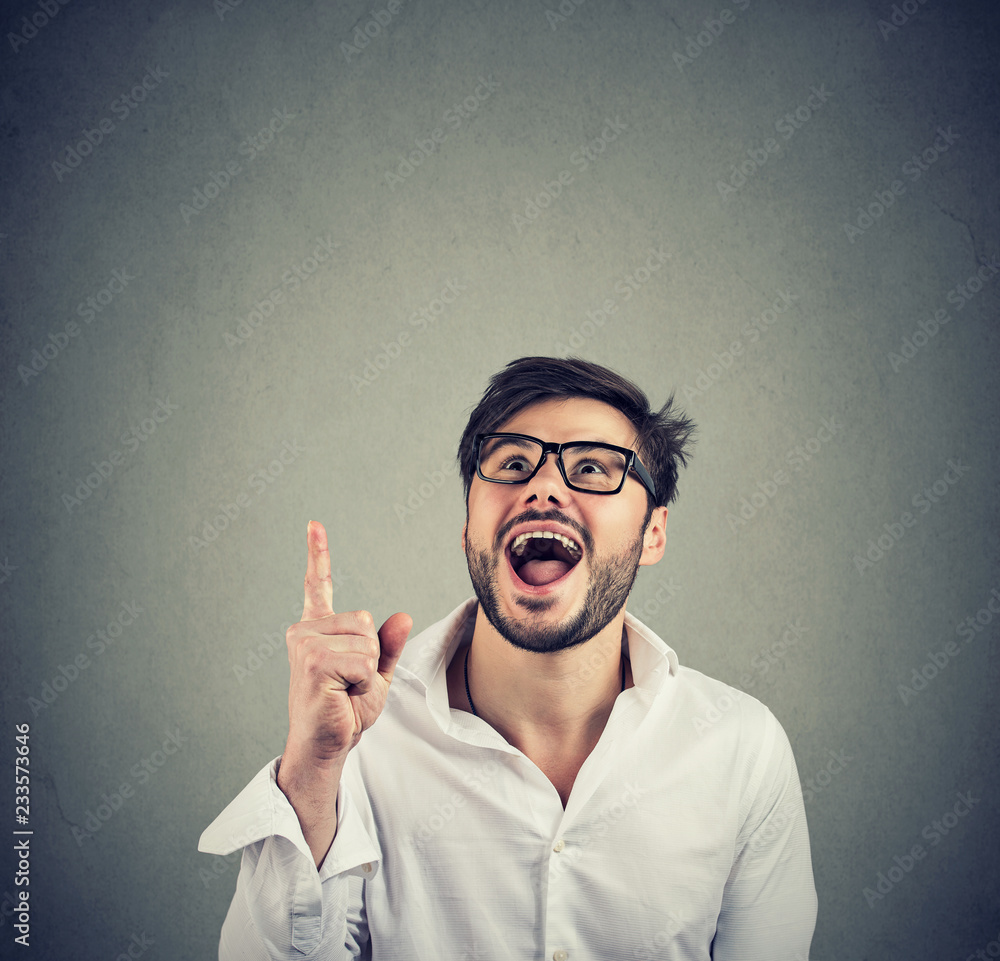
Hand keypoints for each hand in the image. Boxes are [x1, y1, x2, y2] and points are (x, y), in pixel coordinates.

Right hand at [283, 520, 411, 765]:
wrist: (328, 745)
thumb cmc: (345, 711)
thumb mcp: (376, 675)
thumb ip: (387, 646)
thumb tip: (402, 616)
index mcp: (317, 629)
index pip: (317, 585)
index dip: (317, 553)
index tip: (314, 523)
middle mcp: (305, 631)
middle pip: (365, 621)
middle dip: (370, 657)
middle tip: (348, 683)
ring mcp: (305, 644)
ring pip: (367, 642)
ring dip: (367, 673)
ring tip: (343, 690)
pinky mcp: (312, 662)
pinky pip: (364, 662)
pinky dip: (364, 684)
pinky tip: (341, 696)